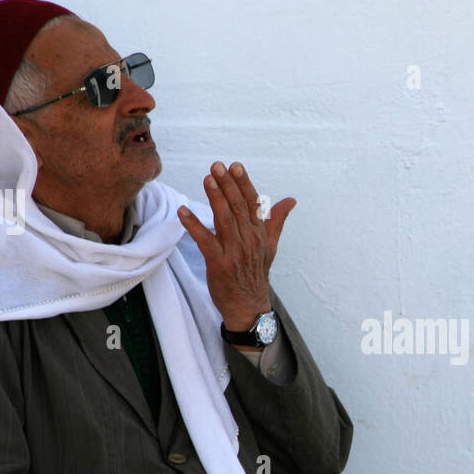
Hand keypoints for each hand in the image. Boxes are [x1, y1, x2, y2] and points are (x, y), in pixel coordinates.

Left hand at [178, 161, 295, 330]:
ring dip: (214, 198)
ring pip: (224, 220)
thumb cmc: (256, 274)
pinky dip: (194, 225)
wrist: (249, 306)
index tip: (235, 166)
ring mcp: (235, 252)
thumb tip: (290, 200)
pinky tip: (182, 211)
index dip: (243, 184)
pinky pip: (205, 240)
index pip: (253, 203)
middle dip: (228, 185)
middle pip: (238, 207)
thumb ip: (276, 220)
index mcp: (260, 234)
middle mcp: (249, 240)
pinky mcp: (219, 263)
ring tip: (207, 179)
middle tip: (217, 166)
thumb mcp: (270, 246)